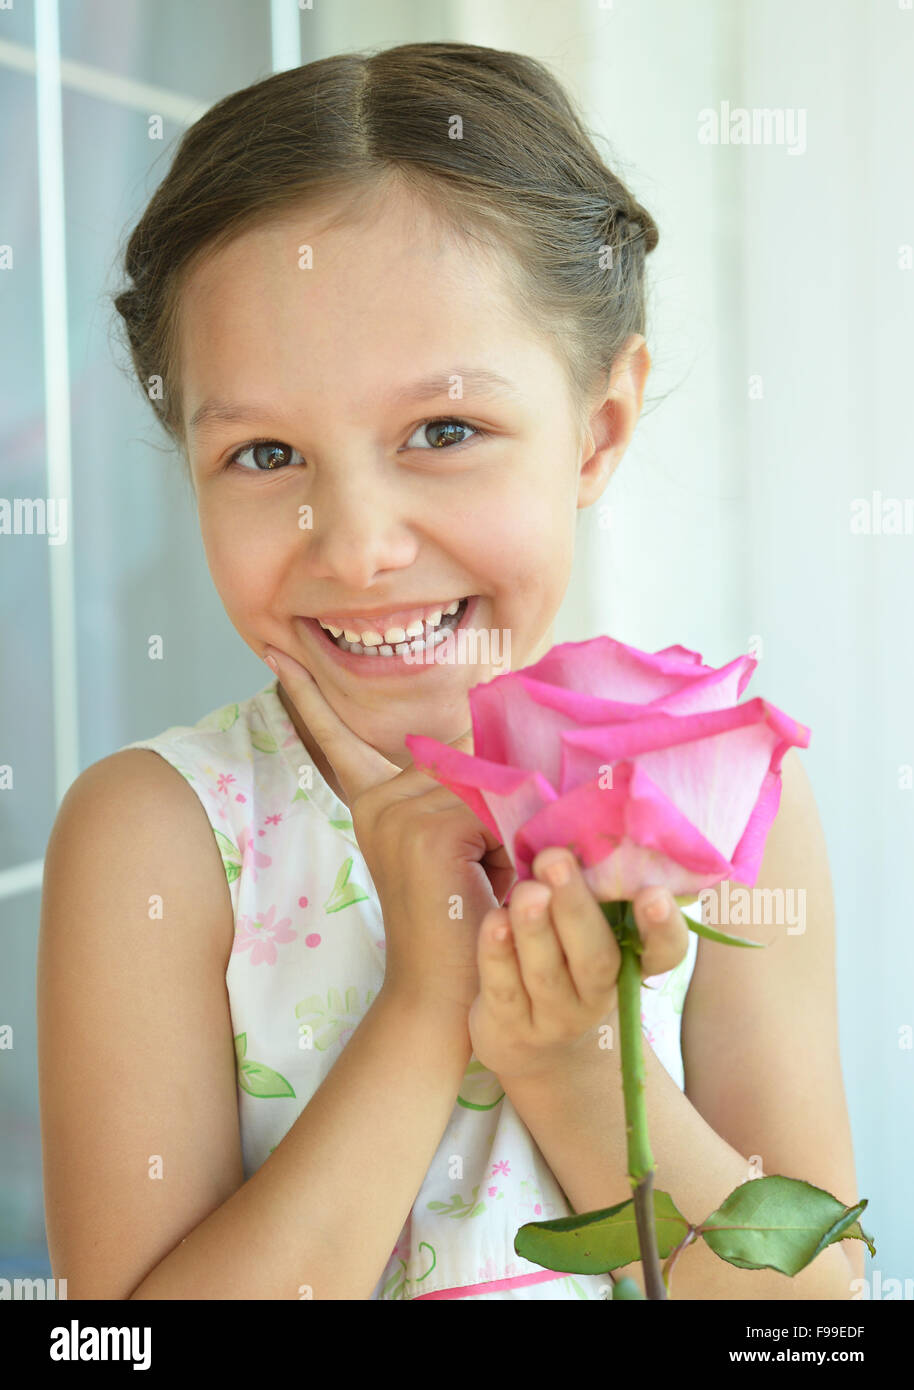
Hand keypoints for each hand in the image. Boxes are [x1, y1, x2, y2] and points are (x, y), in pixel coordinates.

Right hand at [262, 646, 516, 1019]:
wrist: (449, 996)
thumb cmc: (464, 920)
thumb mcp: (463, 842)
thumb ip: (465, 790)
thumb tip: (501, 744)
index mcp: (373, 802)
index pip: (338, 737)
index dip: (307, 696)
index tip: (278, 653)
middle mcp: (379, 800)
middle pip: (462, 754)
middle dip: (494, 801)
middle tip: (488, 866)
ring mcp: (401, 812)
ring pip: (487, 780)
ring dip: (510, 826)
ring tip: (495, 880)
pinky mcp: (431, 830)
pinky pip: (499, 804)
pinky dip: (515, 841)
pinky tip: (496, 881)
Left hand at [468, 847, 690, 1084]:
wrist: (529, 1038)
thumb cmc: (562, 958)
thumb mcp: (587, 925)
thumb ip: (590, 882)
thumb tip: (577, 810)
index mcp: (628, 960)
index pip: (664, 951)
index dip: (664, 926)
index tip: (653, 894)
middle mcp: (598, 992)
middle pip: (596, 957)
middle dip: (576, 908)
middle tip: (555, 860)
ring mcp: (555, 1015)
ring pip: (547, 975)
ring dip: (535, 929)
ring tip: (524, 890)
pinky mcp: (511, 1025)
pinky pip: (505, 990)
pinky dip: (497, 955)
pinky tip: (492, 921)